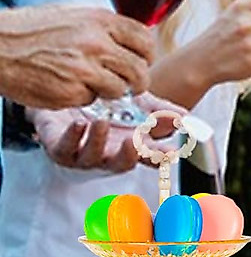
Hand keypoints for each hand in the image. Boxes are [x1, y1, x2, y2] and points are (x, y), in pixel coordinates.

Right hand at [0, 4, 153, 109]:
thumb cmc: (31, 29)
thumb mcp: (74, 15)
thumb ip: (104, 27)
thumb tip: (132, 39)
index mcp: (101, 21)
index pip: (145, 40)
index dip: (147, 54)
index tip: (143, 60)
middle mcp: (96, 44)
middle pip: (139, 70)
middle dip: (138, 80)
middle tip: (130, 84)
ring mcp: (83, 69)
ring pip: (119, 89)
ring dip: (111, 90)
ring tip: (92, 83)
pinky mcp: (69, 92)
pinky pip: (90, 99)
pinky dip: (83, 97)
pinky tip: (66, 85)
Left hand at [31, 96, 183, 172]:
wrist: (70, 92)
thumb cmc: (107, 103)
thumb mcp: (140, 102)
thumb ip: (163, 111)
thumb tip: (186, 118)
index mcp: (132, 146)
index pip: (149, 155)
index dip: (160, 156)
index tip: (172, 151)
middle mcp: (109, 153)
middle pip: (121, 163)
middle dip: (129, 155)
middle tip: (135, 142)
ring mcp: (83, 153)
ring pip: (90, 157)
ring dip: (98, 142)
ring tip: (101, 122)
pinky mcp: (58, 147)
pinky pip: (63, 148)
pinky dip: (72, 136)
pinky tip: (79, 124)